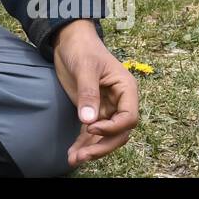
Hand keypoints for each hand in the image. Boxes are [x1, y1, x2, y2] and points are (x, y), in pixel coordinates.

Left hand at [51, 20, 138, 168]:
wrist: (69, 40)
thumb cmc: (82, 48)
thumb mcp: (85, 68)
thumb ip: (88, 93)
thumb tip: (88, 121)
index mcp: (126, 90)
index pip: (128, 117)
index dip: (112, 127)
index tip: (91, 128)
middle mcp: (119, 102)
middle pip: (118, 132)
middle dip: (102, 145)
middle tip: (83, 155)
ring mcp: (106, 108)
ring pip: (105, 136)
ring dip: (91, 149)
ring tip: (73, 159)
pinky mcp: (92, 111)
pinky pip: (91, 132)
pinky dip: (83, 143)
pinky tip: (72, 153)